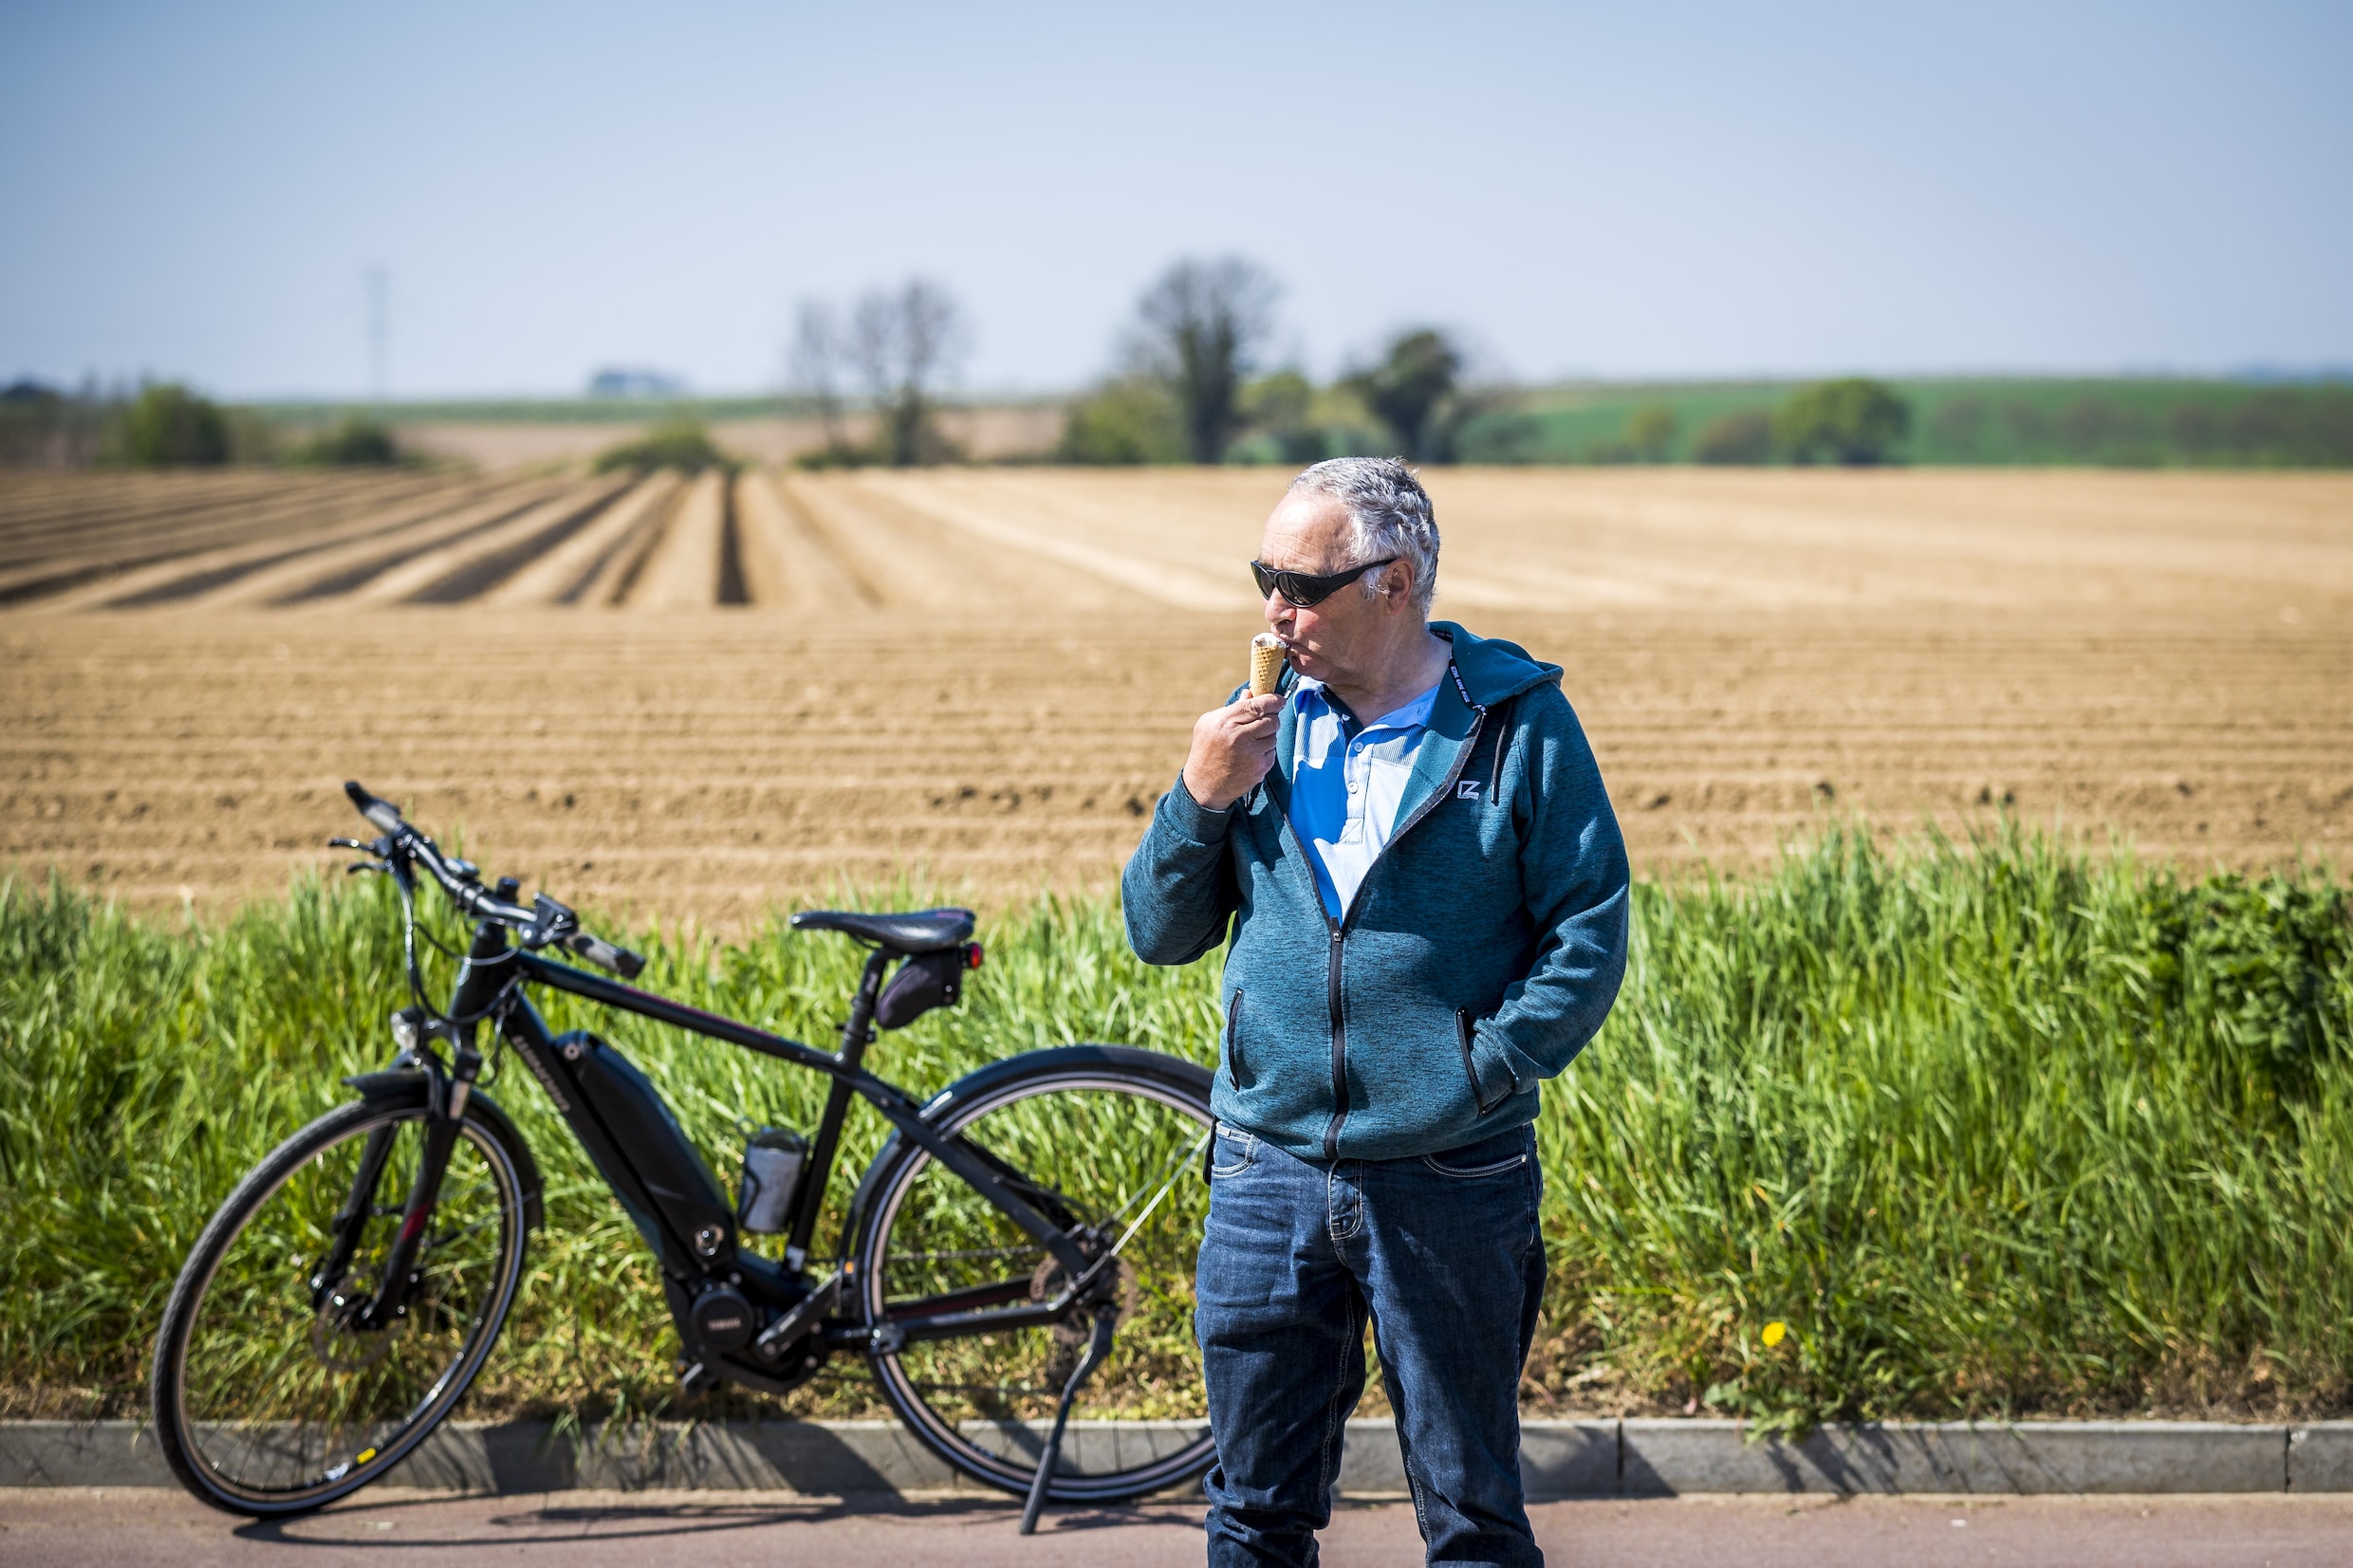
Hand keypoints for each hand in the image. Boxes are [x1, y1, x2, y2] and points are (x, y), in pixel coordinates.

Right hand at [1181, 693, 1282, 811]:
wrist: (1204, 785)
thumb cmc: (1205, 749)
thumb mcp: (1209, 724)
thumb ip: (1232, 708)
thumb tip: (1251, 693)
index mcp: (1225, 722)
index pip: (1257, 705)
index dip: (1273, 700)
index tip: (1279, 700)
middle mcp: (1239, 737)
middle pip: (1271, 720)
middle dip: (1272, 718)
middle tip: (1265, 720)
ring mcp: (1251, 754)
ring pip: (1274, 736)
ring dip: (1267, 736)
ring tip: (1251, 741)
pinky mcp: (1259, 768)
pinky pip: (1272, 752)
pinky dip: (1266, 751)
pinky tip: (1251, 755)